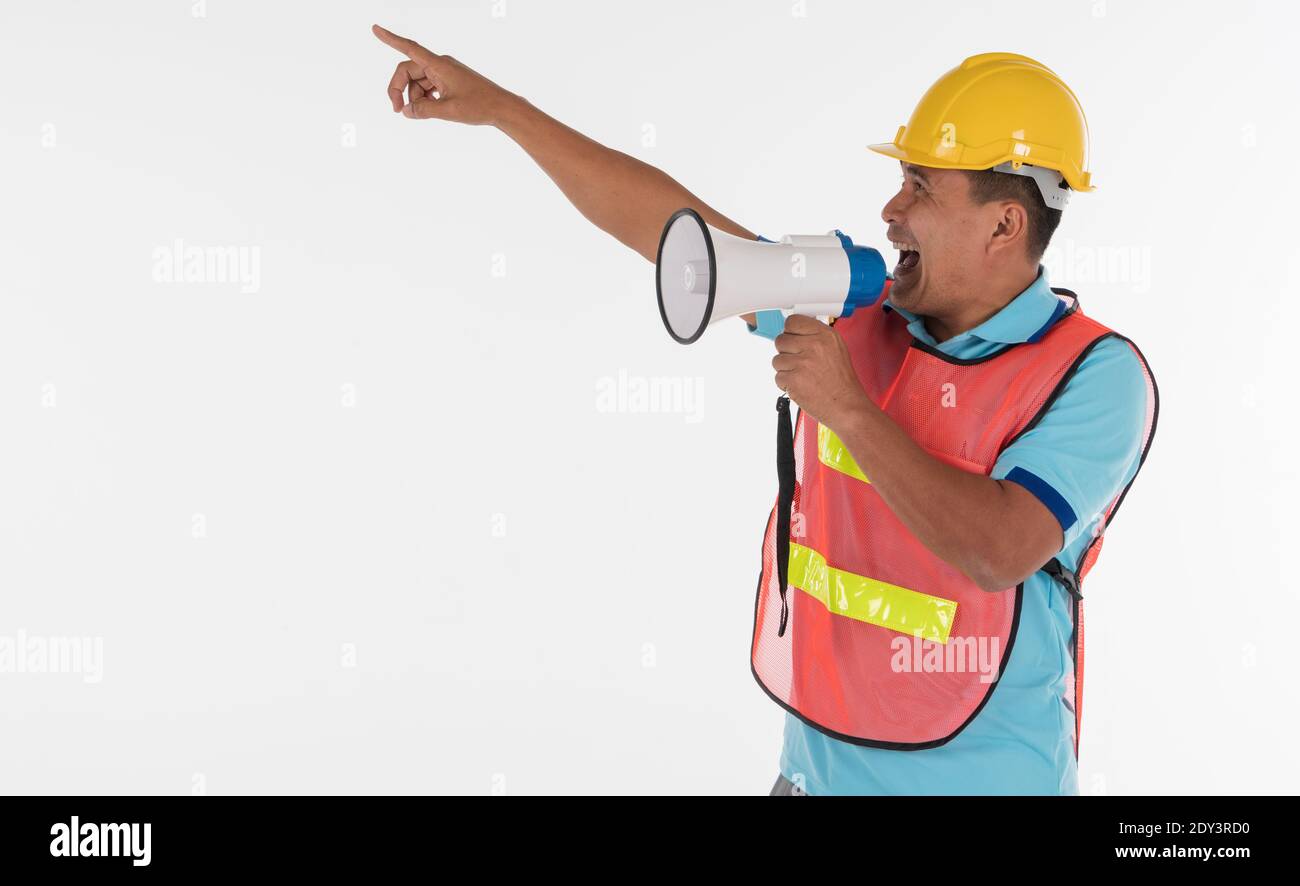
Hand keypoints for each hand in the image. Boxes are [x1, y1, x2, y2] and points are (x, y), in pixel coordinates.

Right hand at [372, 24, 514, 124]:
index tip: (375, 29)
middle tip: (397, 111)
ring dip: (414, 98)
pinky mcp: (449, 81)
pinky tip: (431, 110)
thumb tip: (406, 111)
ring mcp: (445, 72)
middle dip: (399, 89)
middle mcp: (440, 64)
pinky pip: (428, 86)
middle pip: (408, 71)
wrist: (502, 108)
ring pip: (418, 82)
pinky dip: (425, 98)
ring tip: (421, 114)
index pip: (409, 48)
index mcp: (438, 64)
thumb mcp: (448, 111)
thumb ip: (423, 110)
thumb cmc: (480, 106)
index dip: (390, 39)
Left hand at [772, 314, 868, 428]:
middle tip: (800, 363)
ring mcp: (802, 363)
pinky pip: (778, 377)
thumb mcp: (836, 349)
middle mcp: (814, 346)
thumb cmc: (842, 381)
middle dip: (786, 352)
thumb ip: (816, 337)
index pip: (793, 321)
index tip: (793, 339)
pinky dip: (786, 384)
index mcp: (825, 335)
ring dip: (786, 370)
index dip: (789, 331)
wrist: (846, 406)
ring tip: (803, 377)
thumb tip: (795, 331)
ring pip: (777, 360)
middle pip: (781, 340)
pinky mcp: (793, 379)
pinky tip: (801, 386)